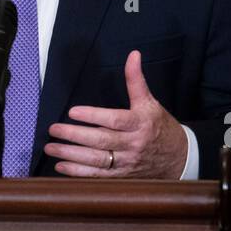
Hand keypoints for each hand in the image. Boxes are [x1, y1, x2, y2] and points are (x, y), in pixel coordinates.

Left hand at [45, 50, 187, 177]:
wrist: (179, 158)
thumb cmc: (159, 126)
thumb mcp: (150, 102)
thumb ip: (136, 80)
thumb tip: (133, 54)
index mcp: (139, 123)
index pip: (114, 120)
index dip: (93, 116)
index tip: (73, 112)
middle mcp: (132, 144)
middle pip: (101, 141)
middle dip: (74, 136)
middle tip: (53, 129)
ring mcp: (127, 162)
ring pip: (96, 160)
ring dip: (71, 155)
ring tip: (51, 148)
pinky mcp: (122, 176)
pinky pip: (98, 176)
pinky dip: (78, 172)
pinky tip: (60, 166)